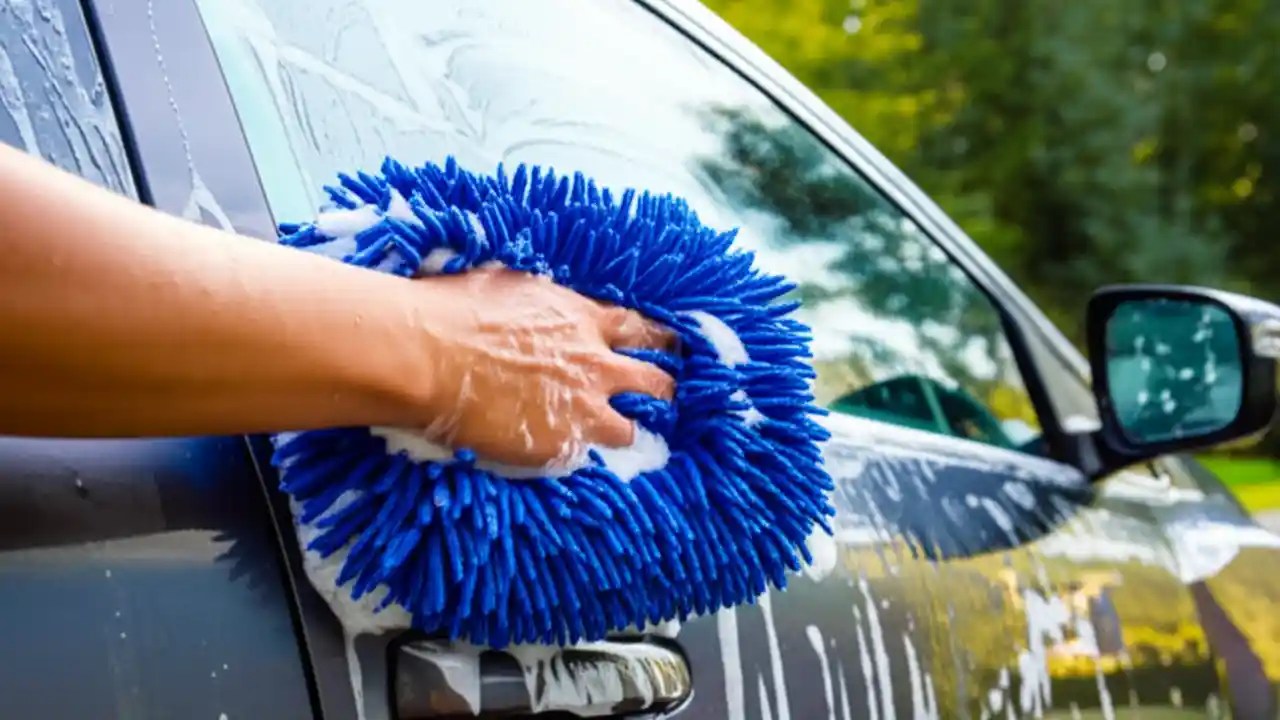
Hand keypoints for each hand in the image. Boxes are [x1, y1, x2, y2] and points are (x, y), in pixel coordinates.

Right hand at [408, 268, 674, 467]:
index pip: (642, 329)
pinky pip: (583, 457)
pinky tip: (568, 457)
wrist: (426, 354)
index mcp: (583, 319)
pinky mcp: (559, 445)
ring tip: (620, 438)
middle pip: (655, 381)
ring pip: (629, 429)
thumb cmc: (455, 310)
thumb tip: (541, 305)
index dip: (659, 340)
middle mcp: (594, 364)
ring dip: (624, 431)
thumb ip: (543, 305)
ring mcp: (581, 409)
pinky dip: (577, 457)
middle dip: (664, 390)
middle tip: (664, 398)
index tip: (669, 347)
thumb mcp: (513, 287)